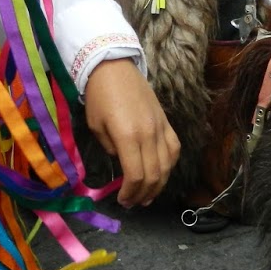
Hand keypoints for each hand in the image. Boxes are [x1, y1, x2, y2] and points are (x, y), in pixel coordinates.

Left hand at [84, 59, 178, 207]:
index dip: (130, 193)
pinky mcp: (166, 121)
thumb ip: (112, 149)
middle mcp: (148, 134)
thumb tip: (123, 163)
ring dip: (159, 185)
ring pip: (168, 165)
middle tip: (133, 203)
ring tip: (148, 195)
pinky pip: (174, 148)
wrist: (113, 66)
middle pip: (154, 175)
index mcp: (128, 137)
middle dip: (143, 194)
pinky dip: (170, 164)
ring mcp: (160, 127)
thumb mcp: (96, 127)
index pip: (136, 176)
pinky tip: (162, 173)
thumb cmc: (99, 96)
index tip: (122, 201)